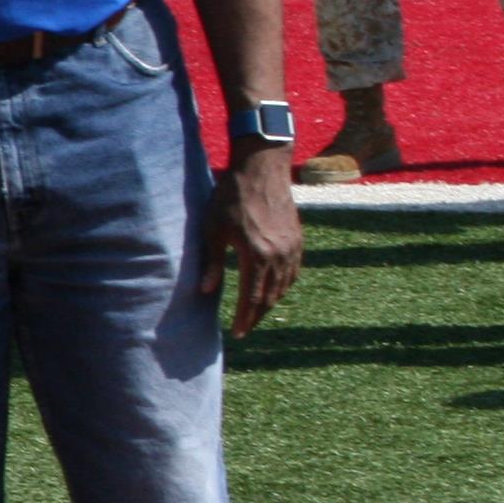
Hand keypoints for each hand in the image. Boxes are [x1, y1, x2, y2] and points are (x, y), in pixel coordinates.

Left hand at [204, 145, 302, 336]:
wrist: (262, 168)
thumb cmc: (231, 197)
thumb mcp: (213, 229)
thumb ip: (211, 262)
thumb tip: (205, 293)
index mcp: (256, 254)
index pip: (252, 297)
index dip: (244, 317)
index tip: (237, 333)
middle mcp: (279, 254)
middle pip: (270, 296)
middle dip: (257, 315)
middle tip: (245, 330)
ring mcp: (292, 246)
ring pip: (284, 285)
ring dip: (271, 302)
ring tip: (256, 314)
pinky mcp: (298, 239)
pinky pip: (293, 271)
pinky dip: (284, 286)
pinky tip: (274, 290)